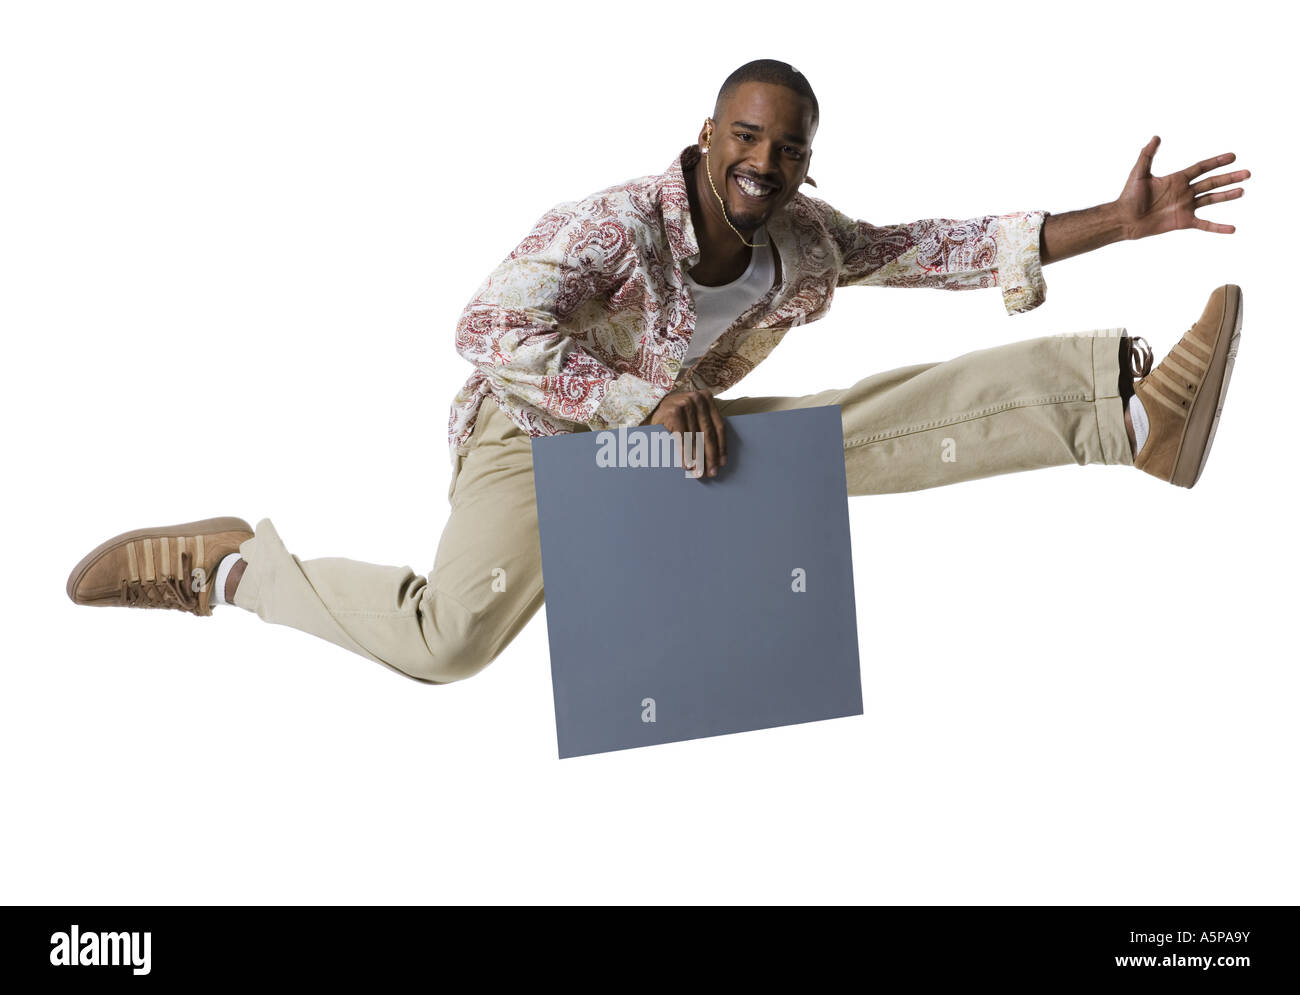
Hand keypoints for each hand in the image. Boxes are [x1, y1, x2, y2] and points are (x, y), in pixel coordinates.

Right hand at [643, 389, 726, 478]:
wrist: (650, 409)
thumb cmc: (674, 416)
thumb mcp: (693, 416)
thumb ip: (705, 427)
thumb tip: (716, 457)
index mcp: (707, 398)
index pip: (719, 426)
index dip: (721, 446)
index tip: (721, 463)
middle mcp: (698, 398)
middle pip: (708, 433)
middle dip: (710, 456)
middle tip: (711, 473)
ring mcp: (685, 404)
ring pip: (695, 438)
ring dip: (698, 458)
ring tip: (699, 472)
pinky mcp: (674, 412)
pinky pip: (682, 438)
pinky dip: (685, 454)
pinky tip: (687, 465)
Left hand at [1113, 136, 1250, 240]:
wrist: (1124, 219)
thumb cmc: (1129, 196)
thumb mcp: (1139, 173)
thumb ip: (1148, 155)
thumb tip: (1156, 137)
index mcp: (1177, 178)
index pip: (1201, 167)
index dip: (1217, 161)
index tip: (1233, 156)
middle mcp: (1184, 191)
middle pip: (1211, 182)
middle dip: (1229, 177)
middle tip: (1248, 173)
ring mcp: (1185, 206)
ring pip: (1211, 199)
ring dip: (1227, 195)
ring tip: (1243, 191)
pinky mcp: (1183, 222)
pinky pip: (1204, 224)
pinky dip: (1218, 227)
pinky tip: (1232, 229)